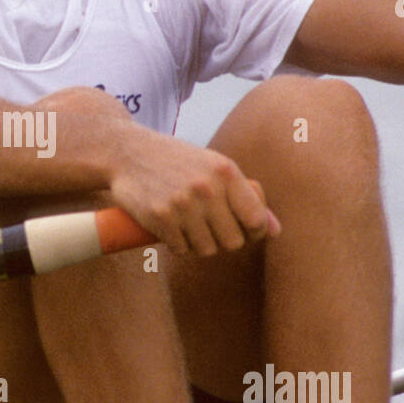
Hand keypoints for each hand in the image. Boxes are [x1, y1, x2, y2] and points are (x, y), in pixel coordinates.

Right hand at [107, 132, 279, 257]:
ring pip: (208, 250)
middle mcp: (207, 188)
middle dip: (225, 240)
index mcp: (225, 171)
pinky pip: (182, 250)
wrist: (127, 153)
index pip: (256, 219)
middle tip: (211, 229)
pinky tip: (173, 230)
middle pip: (234, 241)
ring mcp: (182, 204)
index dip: (255, 231)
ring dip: (200, 245)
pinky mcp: (160, 218)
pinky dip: (179, 246)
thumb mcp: (213, 167)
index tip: (245, 230)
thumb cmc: (176, 161)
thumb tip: (276, 230)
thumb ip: (244, 196)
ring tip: (190, 229)